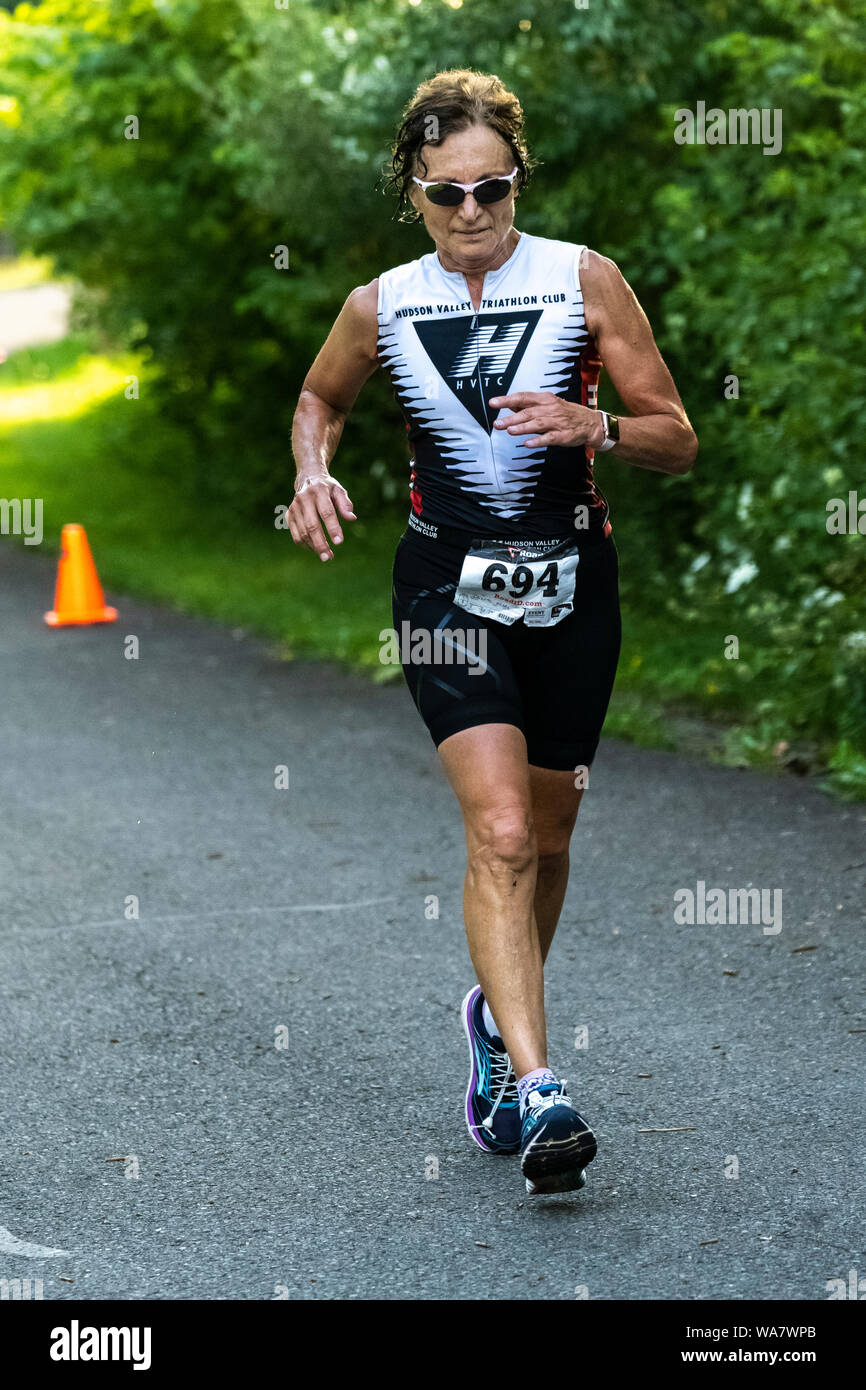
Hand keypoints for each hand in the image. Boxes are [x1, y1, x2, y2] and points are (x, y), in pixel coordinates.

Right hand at [287, 474, 356, 561]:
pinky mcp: (289, 515)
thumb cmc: (328, 488)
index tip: (339, 542)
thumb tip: (351, 518)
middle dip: (320, 543)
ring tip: (326, 555)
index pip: (326, 512)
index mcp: (318, 491)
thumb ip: (345, 504)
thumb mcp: (339, 491)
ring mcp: (294, 507)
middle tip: (329, 557)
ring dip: (314, 546)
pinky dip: (305, 544)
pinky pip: (296, 534)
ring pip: (303, 532)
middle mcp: (303, 499)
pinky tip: (315, 549)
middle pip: (312, 525)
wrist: (308, 478)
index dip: (332, 528)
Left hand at [489, 392, 605, 449]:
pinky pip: (549, 437)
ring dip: (523, 427)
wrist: (591, 423)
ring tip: (509, 431)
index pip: (523, 397)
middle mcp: (551, 408)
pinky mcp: (564, 435)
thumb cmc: (567, 414)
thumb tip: (509, 404)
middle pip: (528, 412)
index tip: (493, 403)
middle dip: (511, 418)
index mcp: (545, 399)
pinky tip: (527, 443)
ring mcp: (558, 422)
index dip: (507, 400)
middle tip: (497, 424)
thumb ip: (528, 406)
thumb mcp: (548, 404)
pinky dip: (538, 440)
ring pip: (537, 423)